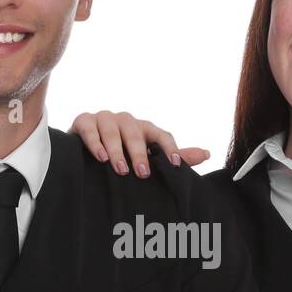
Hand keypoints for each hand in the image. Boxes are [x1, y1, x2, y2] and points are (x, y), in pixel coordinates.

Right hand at [70, 110, 209, 177]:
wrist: (85, 152)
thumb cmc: (122, 155)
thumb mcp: (147, 158)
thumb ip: (173, 156)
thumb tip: (207, 154)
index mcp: (144, 129)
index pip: (161, 134)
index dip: (170, 148)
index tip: (175, 165)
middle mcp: (126, 121)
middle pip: (135, 133)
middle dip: (139, 154)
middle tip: (142, 174)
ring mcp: (104, 118)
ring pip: (113, 131)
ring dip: (117, 150)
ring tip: (120, 169)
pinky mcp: (84, 121)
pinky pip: (90, 129)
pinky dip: (95, 143)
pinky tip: (101, 157)